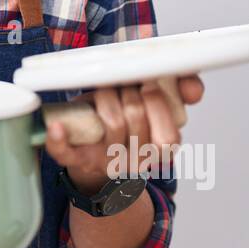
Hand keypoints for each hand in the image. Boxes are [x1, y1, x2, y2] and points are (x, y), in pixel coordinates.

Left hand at [43, 75, 205, 195]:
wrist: (99, 163)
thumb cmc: (129, 128)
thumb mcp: (157, 112)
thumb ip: (179, 94)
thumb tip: (193, 87)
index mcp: (158, 150)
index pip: (168, 135)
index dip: (158, 105)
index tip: (148, 84)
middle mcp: (135, 160)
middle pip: (136, 116)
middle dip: (129, 91)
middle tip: (123, 84)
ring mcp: (106, 160)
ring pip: (111, 122)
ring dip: (105, 97)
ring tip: (104, 90)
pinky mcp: (79, 160)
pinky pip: (67, 153)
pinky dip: (59, 140)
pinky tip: (55, 127)